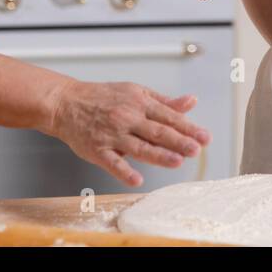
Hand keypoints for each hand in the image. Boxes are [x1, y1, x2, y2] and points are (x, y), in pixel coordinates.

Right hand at [44, 78, 209, 187]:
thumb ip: (164, 101)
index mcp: (139, 103)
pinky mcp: (97, 149)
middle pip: (157, 131)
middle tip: (197, 149)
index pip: (168, 116)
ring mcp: (112, 134)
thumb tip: (190, 102)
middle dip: (179, 140)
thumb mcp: (136, 92)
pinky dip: (124, 171)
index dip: (188, 127)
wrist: (67, 103)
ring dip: (159, 154)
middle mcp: (127, 118)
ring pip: (139, 146)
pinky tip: (137, 179)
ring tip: (177, 161)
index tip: (204, 137)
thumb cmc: (103, 98)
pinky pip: (112, 162)